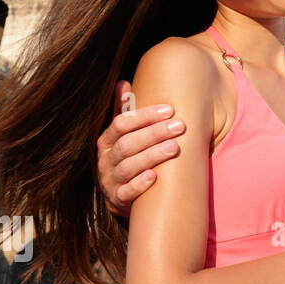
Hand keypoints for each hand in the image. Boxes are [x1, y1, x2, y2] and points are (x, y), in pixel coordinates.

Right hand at [96, 80, 186, 216]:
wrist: (122, 196)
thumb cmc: (129, 156)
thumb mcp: (124, 134)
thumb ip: (124, 110)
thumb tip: (122, 82)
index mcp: (107, 141)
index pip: (121, 124)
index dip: (145, 116)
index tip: (170, 109)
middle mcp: (105, 160)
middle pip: (127, 144)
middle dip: (154, 133)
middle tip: (179, 126)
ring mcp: (110, 181)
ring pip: (128, 167)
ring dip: (152, 156)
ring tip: (174, 147)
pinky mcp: (117, 201)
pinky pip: (126, 193)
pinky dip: (139, 185)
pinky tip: (155, 177)